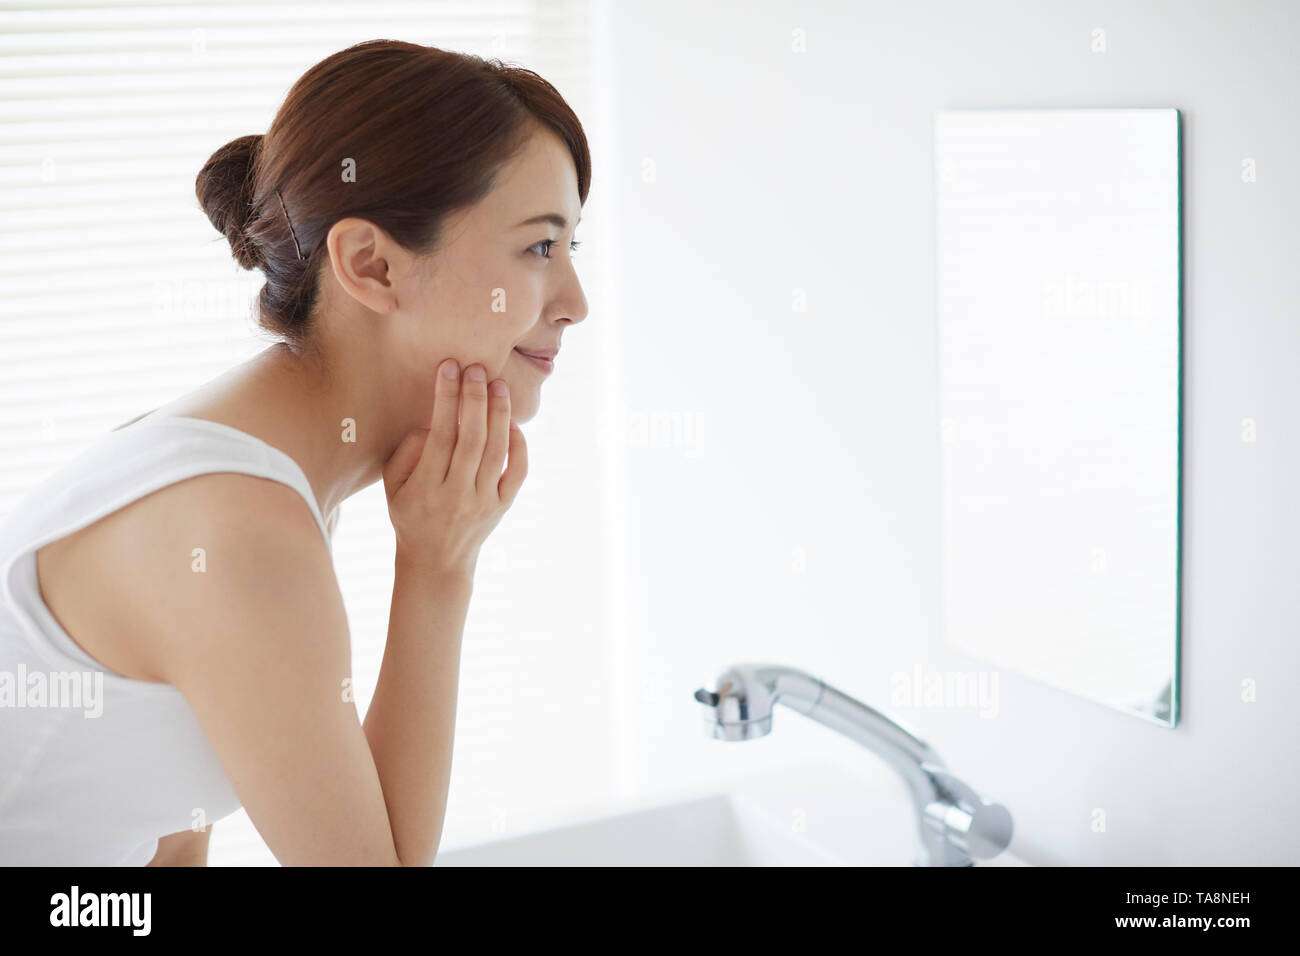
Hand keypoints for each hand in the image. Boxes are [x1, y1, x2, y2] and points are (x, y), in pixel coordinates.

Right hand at [382, 360, 526, 577]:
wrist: (437, 562)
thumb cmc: (410, 514)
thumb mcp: (392, 487)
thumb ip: (406, 452)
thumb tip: (431, 422)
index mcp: (425, 489)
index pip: (440, 435)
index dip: (446, 398)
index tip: (448, 368)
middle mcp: (457, 495)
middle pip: (471, 439)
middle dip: (475, 399)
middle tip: (477, 368)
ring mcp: (484, 502)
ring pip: (497, 451)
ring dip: (499, 414)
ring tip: (498, 385)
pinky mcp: (503, 506)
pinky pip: (517, 471)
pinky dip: (519, 445)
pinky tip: (512, 423)